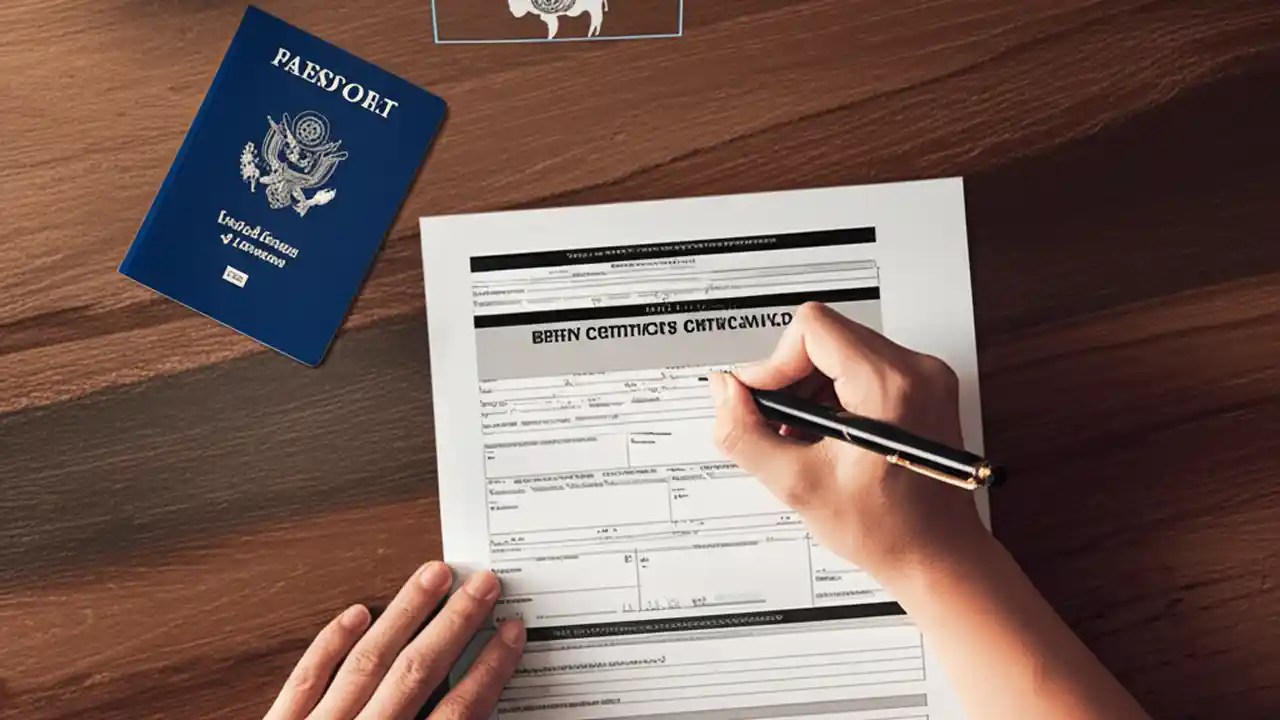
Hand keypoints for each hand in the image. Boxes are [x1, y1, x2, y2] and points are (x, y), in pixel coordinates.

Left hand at [264, 563, 524, 719]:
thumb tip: (480, 707)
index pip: (458, 711)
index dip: (489, 668)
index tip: (510, 633)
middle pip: (416, 672)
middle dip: (455, 623)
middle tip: (483, 584)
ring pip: (367, 661)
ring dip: (405, 614)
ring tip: (432, 576)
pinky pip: (306, 679)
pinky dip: (332, 644)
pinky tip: (357, 613)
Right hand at [708, 302, 985, 580]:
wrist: (938, 557)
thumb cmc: (889, 531)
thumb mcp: (799, 485)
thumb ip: (746, 434)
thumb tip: (724, 392)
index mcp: (891, 386)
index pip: (813, 329)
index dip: (774, 363)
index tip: (761, 401)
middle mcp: (916, 370)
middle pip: (825, 336)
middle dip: (790, 379)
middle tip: (777, 426)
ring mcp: (925, 377)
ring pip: (840, 350)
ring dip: (809, 389)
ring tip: (802, 438)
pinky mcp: (923, 388)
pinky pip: (862, 368)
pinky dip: (833, 396)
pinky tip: (825, 437)